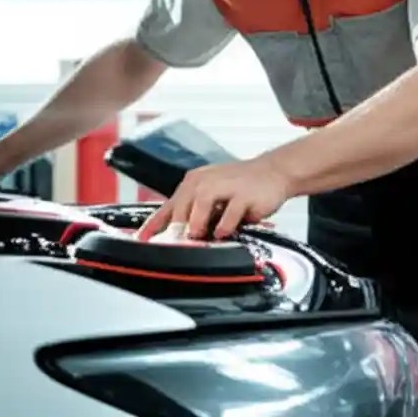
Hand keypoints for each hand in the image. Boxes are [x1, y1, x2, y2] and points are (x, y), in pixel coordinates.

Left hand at [136, 158, 292, 241]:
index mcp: (195, 182)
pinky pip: (230, 212)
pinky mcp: (245, 195)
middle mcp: (207, 181)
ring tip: (198, 237)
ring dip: (196, 223)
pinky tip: (224, 233)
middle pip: (182, 204)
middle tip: (173, 245)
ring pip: (202, 203)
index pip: (169, 206)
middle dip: (175, 227)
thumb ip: (194, 213)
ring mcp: (226, 186)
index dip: (155, 225)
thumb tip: (173, 237)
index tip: (143, 240)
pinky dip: (224, 225)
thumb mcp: (213, 195)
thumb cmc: (240, 186)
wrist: (274, 172)